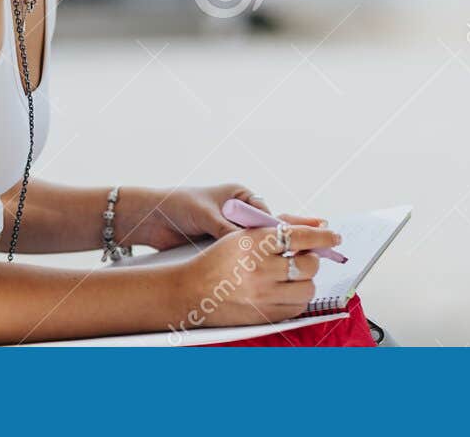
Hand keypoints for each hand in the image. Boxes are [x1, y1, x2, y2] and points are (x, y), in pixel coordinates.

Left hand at [132, 183, 326, 251]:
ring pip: (261, 245)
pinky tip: (271, 273)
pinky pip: (246, 254)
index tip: (303, 240)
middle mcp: (240, 211)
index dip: (289, 229)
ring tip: (300, 264)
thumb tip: (251, 244)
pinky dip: (258, 262)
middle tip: (317, 248)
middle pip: (272, 229)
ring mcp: (233, 229)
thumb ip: (229, 229)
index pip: (270, 215)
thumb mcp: (207, 215)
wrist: (152, 218)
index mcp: (240, 196)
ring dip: (277, 254)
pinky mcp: (224, 244)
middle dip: (293, 240)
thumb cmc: (179, 206)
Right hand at [173, 223, 342, 327]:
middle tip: (303, 257)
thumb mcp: (242, 236)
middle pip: (308, 264)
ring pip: (307, 289)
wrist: (192, 292)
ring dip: (306, 281)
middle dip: (311, 259)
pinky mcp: (264, 316)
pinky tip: (286, 291)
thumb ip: (276, 230)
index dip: (322, 235)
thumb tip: (314, 228)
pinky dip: (297, 298)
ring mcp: (262, 296)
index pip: (298, 235)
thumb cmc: (218, 261)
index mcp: (254, 243)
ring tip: (293, 276)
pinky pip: (297, 308)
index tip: (333, 235)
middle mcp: (259, 270)